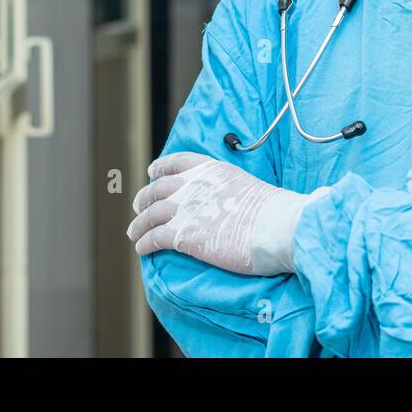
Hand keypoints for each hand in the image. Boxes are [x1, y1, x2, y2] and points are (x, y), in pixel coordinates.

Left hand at [127, 151, 328, 275]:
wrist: (278, 226)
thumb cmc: (273, 212)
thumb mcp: (246, 186)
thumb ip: (229, 190)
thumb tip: (229, 204)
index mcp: (211, 169)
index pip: (177, 162)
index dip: (161, 167)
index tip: (152, 172)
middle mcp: (193, 185)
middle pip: (157, 189)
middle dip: (144, 198)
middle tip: (139, 206)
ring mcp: (185, 208)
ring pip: (149, 214)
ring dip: (138, 224)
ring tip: (133, 232)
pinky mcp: (182, 234)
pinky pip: (153, 237)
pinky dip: (144, 242)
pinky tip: (141, 249)